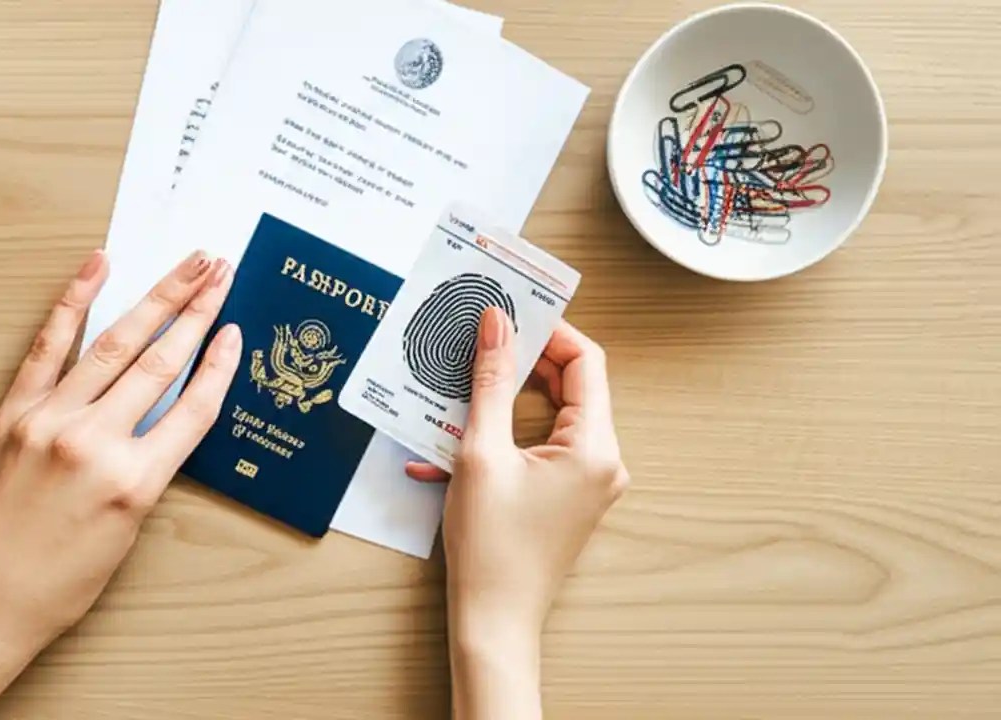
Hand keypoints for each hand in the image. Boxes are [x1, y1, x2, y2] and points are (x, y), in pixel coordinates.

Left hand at [0, 249, 240, 719]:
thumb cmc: (61, 580)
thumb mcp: (129, 528)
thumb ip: (151, 463)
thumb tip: (169, 407)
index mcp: (132, 480)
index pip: (192, 406)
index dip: (219, 364)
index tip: (236, 328)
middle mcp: (92, 442)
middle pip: (159, 361)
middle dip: (196, 309)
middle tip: (220, 270)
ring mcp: (48, 421)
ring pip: (114, 344)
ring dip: (155, 298)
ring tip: (184, 266)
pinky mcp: (13, 413)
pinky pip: (48, 346)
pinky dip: (74, 303)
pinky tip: (98, 267)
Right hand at [408, 309, 627, 719]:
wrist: (493, 621)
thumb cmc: (490, 547)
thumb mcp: (481, 453)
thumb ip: (489, 383)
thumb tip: (496, 325)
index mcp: (595, 448)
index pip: (585, 362)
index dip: (549, 330)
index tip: (510, 313)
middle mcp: (603, 462)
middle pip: (570, 385)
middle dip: (522, 360)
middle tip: (480, 338)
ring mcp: (587, 481)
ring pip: (550, 414)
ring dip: (505, 397)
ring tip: (462, 381)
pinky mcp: (566, 495)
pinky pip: (540, 445)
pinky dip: (503, 432)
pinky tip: (456, 435)